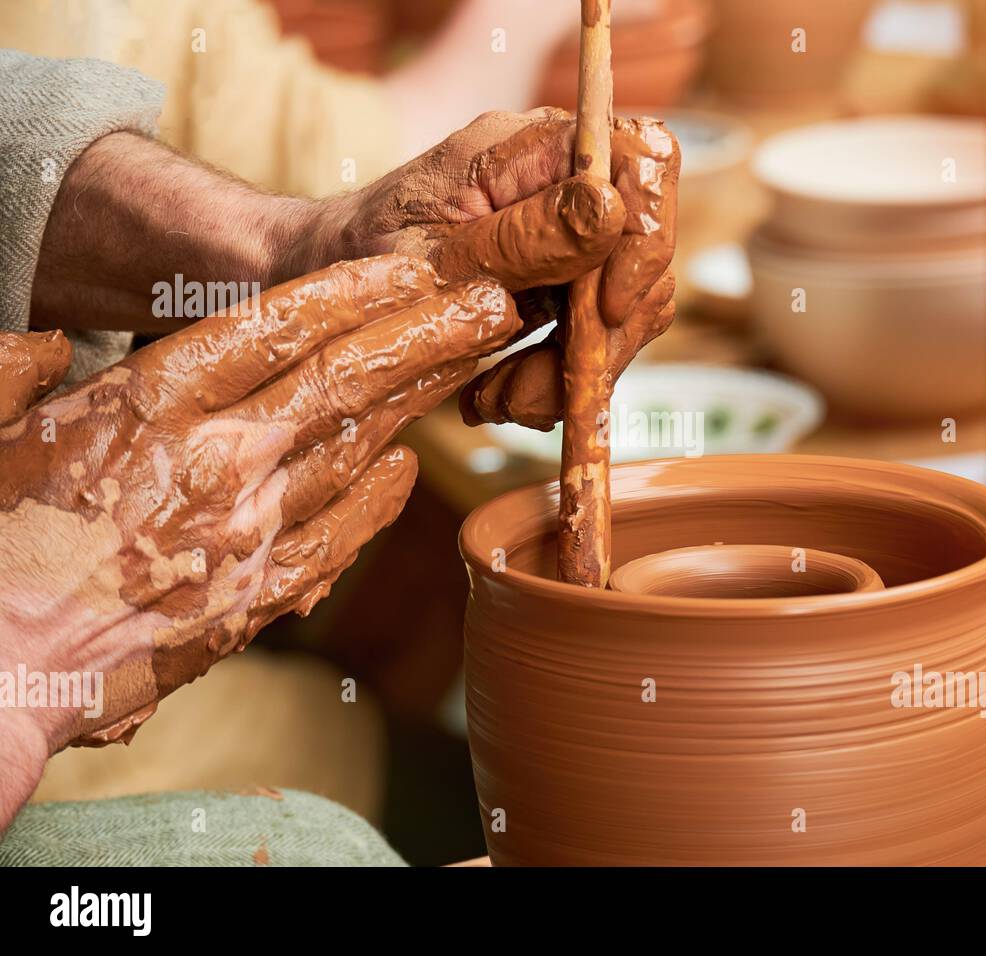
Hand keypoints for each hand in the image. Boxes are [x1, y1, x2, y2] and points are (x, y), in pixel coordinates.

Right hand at [0, 255, 523, 760]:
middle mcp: (217, 461)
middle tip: (490, 302)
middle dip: (426, 334)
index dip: (356, 291)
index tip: (413, 267)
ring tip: (471, 362)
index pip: (277, 327)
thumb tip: (52, 343)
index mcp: (150, 403)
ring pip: (356, 450)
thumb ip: (27, 372)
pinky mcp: (256, 597)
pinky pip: (340, 535)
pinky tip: (409, 466)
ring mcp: (248, 533)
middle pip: (345, 380)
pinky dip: (380, 497)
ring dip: (421, 402)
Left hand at [291, 108, 680, 428]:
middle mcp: (558, 182)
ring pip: (625, 307)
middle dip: (600, 336)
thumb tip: (611, 205)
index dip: (646, 233)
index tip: (605, 310)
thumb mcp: (431, 260)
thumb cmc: (357, 260)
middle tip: (532, 392)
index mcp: (526, 149)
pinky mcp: (560, 281)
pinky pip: (594, 337)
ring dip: (571, 372)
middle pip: (643, 249)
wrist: (321, 287)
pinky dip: (553, 381)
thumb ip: (522, 237)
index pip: (640, 159)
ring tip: (497, 401)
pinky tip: (499, 394)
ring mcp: (564, 233)